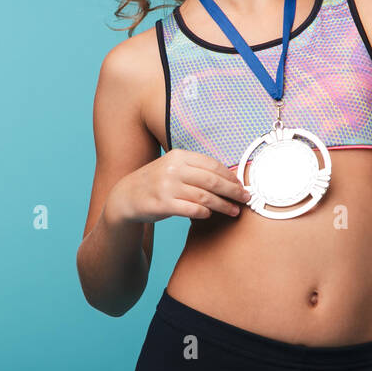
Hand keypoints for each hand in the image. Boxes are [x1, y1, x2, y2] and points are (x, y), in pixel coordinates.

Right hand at [106, 149, 251, 224]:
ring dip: (223, 205)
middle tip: (245, 198)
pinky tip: (210, 214)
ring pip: (205, 197)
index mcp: (179, 156)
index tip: (242, 185)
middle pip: (212, 181)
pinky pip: (191, 209)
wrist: (126, 196)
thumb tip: (229, 178)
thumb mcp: (173, 167)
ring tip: (234, 211)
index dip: (230, 176)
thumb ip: (196, 169)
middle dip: (233, 191)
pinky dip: (204, 212)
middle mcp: (173, 169)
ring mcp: (167, 187)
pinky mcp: (163, 204)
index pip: (212, 165)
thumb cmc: (156, 182)